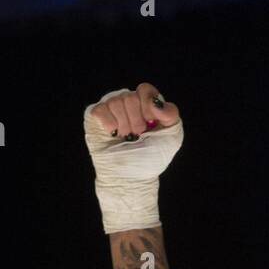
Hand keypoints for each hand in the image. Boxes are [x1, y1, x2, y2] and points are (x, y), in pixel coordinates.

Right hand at [83, 82, 183, 233]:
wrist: (132, 178)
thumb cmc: (151, 159)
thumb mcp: (172, 137)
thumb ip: (171, 114)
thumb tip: (155, 102)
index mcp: (146, 105)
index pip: (145, 90)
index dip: (147, 105)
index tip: (151, 124)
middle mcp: (128, 104)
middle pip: (130, 96)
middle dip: (136, 120)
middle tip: (137, 136)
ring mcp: (111, 109)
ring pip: (116, 102)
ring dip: (124, 125)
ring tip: (126, 138)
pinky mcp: (96, 117)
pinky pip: (101, 109)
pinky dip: (109, 124)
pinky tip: (113, 134)